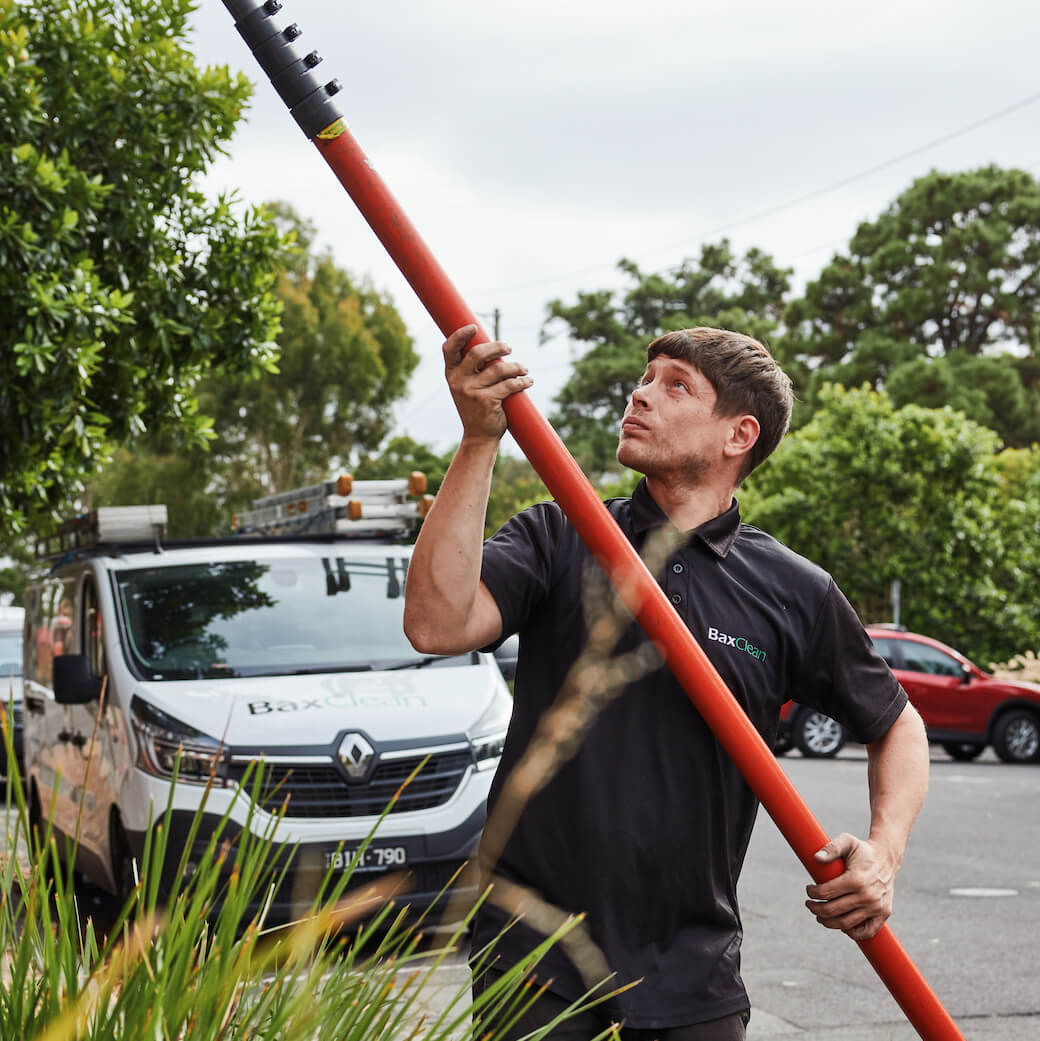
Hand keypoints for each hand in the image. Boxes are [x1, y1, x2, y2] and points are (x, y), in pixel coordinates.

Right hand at [443, 325, 532, 441]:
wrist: (478, 437)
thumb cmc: (476, 408)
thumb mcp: (467, 388)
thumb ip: (474, 370)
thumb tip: (494, 347)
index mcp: (451, 375)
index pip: (449, 349)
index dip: (460, 335)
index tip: (474, 328)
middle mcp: (458, 382)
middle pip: (477, 354)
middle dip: (497, 347)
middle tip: (509, 348)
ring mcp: (472, 392)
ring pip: (498, 369)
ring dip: (515, 366)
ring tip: (524, 369)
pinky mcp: (487, 401)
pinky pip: (509, 385)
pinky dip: (522, 381)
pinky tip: (528, 381)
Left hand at [804, 833, 896, 940]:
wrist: (887, 858)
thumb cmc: (862, 850)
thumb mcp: (847, 842)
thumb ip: (831, 848)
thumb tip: (816, 857)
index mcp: (856, 879)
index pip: (826, 892)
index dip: (812, 893)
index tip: (808, 890)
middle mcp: (867, 896)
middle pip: (833, 911)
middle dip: (816, 909)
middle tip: (809, 904)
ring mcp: (876, 907)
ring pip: (846, 924)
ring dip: (828, 922)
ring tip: (819, 916)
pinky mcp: (884, 913)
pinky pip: (867, 931)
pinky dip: (853, 933)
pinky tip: (842, 927)